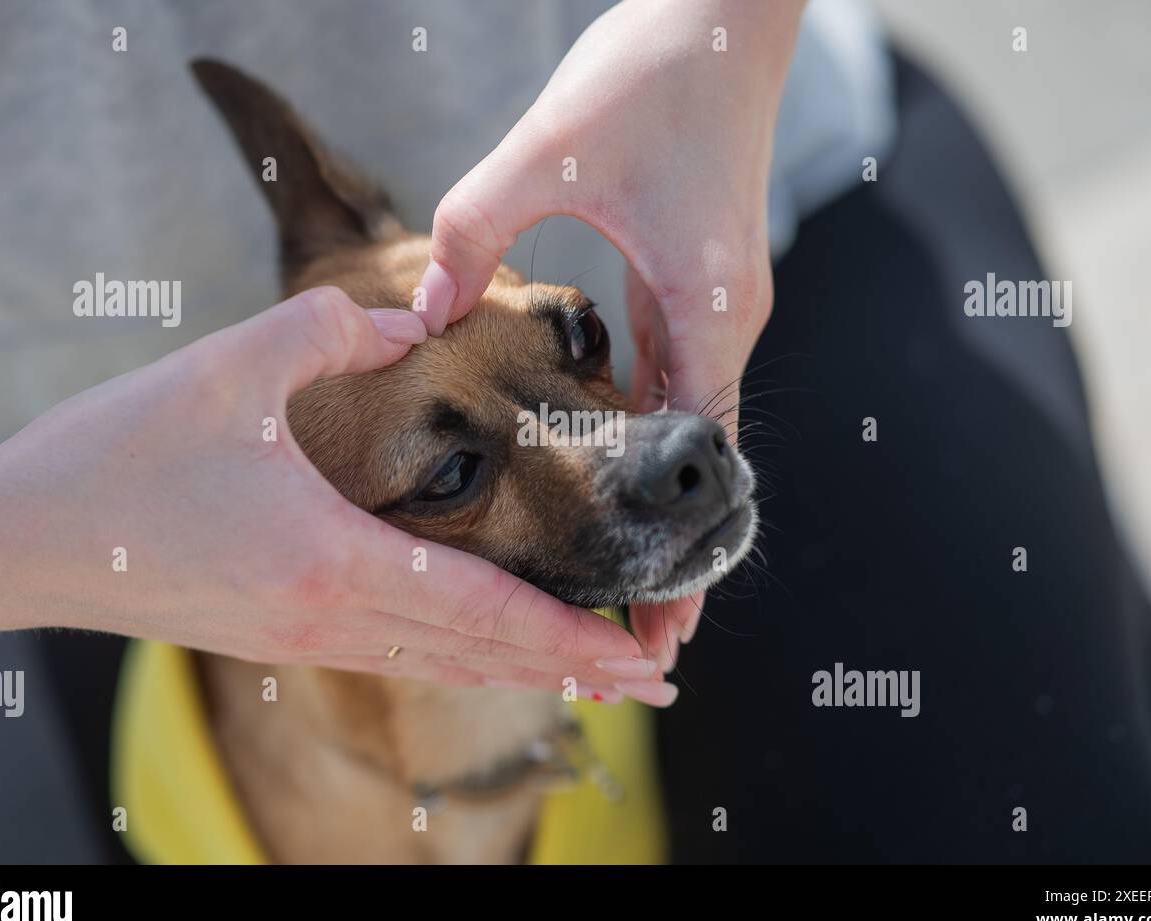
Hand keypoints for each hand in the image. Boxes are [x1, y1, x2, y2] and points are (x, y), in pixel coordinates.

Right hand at [0, 287, 650, 699]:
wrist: (25, 543)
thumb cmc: (116, 458)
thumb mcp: (228, 367)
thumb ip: (333, 328)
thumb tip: (410, 315)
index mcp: (333, 562)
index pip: (483, 611)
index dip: (570, 637)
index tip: (639, 657)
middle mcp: (333, 619)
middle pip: (481, 656)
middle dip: (574, 669)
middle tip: (654, 681)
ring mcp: (307, 639)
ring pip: (444, 665)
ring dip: (525, 669)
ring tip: (596, 672)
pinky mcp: (285, 636)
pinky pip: (401, 656)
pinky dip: (465, 656)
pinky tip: (490, 645)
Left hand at [415, 0, 801, 666]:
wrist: (729, 12)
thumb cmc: (656, 73)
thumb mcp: (551, 148)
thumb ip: (475, 231)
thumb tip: (421, 312)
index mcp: (709, 307)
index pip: (701, 465)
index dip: (684, 554)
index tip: (661, 628)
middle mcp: (728, 320)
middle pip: (701, 465)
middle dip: (672, 548)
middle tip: (630, 629)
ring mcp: (719, 302)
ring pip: (686, 426)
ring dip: (655, 496)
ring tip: (616, 567)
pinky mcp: (701, 280)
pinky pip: (674, 376)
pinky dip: (645, 432)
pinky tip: (604, 462)